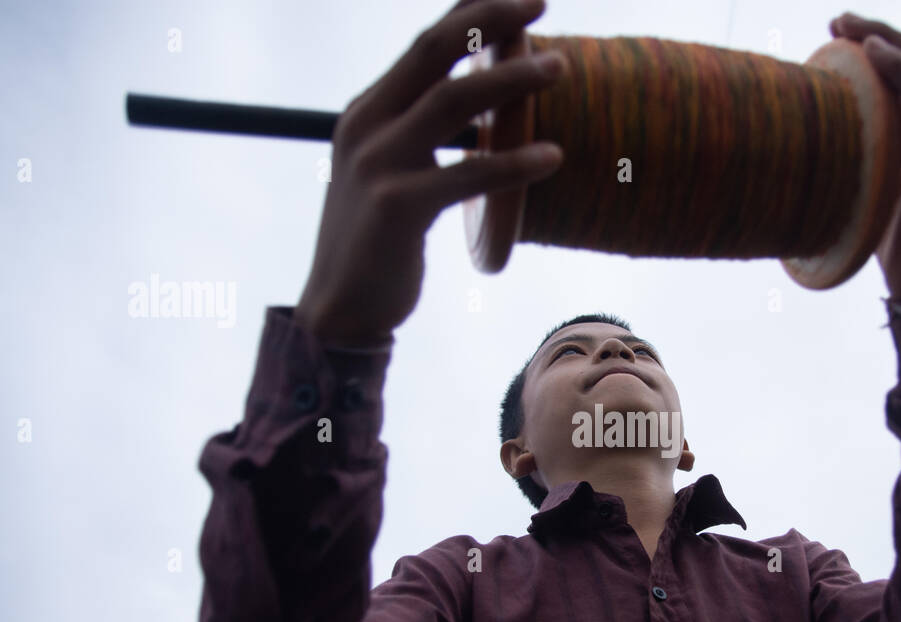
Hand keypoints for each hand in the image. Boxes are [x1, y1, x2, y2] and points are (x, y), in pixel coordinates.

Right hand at [296, 0, 567, 346]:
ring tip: (561, 67)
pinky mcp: (396, 206)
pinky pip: (467, 173)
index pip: (423, 44)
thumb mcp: (390, 174)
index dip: (470, 10)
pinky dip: (514, 162)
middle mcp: (366, 126)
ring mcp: (377, 163)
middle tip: (541, 0)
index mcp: (367, 113)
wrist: (339, 311)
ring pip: (453, 101)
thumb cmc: (378, 245)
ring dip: (512, 78)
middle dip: (490, 17)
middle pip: (434, 51)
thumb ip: (420, 136)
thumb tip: (477, 108)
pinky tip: (552, 156)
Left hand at [830, 12, 900, 309]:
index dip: (878, 47)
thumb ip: (860, 162)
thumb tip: (810, 150)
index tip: (836, 35)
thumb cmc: (892, 248)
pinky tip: (872, 53)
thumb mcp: (870, 191)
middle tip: (835, 21)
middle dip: (878, 31)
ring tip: (845, 26)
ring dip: (884, 39)